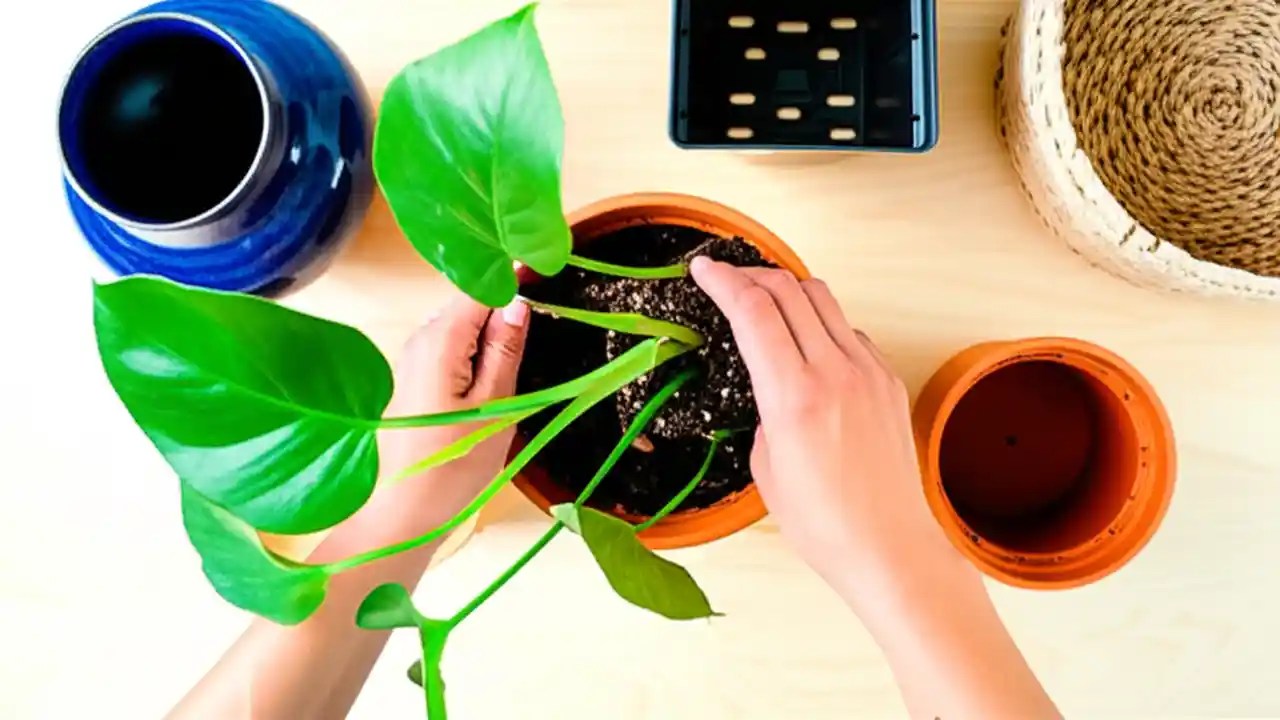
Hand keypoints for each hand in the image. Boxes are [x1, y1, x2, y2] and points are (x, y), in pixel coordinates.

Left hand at [379, 293, 530, 519]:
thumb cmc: (454, 466)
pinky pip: (450, 349)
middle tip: (541, 325)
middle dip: (503, 308)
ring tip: (519, 358)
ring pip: (461, 327)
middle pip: (469, 304)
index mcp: (440, 339)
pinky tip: (493, 378)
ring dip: (490, 333)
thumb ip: (506, 350)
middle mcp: (420, 338)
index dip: (512, 277)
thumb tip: (518, 301)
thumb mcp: (495, 406)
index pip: (480, 287)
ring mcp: (412, 359)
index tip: (546, 271)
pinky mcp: (413, 379)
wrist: (404, 514)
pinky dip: (475, 352)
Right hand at [690, 257, 971, 613]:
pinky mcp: (888, 382)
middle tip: (727, 278)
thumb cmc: (823, 523)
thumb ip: (764, 409)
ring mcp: (869, 373)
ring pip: (823, 300)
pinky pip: (850, 332)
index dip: (722, 280)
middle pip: (788, 289)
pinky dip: (822, 325)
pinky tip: (808, 347)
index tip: (703, 267)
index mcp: (795, 396)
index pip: (753, 311)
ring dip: (788, 291)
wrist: (889, 547)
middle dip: (751, 275)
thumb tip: (771, 384)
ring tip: (765, 302)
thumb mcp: (765, 466)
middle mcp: (836, 373)